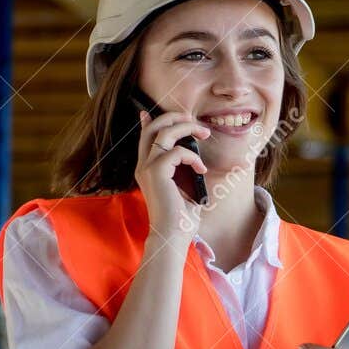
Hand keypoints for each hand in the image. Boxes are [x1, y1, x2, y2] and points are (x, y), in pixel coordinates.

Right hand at [135, 108, 209, 245]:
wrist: (172, 236)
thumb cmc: (180, 218)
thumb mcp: (185, 189)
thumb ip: (185, 171)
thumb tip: (197, 161)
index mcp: (147, 169)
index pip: (145, 137)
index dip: (150, 121)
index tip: (151, 111)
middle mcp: (144, 165)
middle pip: (154, 127)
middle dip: (175, 117)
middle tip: (195, 121)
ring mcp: (147, 168)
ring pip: (164, 132)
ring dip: (187, 128)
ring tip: (205, 133)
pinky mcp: (156, 173)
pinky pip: (177, 152)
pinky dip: (193, 157)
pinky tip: (201, 170)